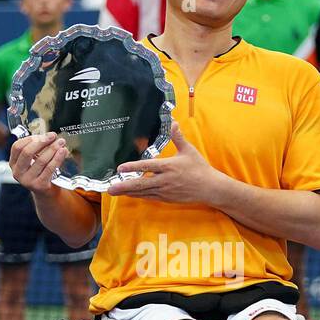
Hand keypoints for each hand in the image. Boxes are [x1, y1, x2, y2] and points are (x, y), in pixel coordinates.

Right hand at [8, 130, 67, 194]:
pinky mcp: (39, 185)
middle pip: (27, 152)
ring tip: (61, 142)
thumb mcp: (33, 160)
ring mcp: (28, 180)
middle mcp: (18, 172)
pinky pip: (50, 168)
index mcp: (13, 163)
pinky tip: (63, 152)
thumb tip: (49, 136)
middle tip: (53, 136)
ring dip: (52, 148)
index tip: (43, 134)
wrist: (46, 192)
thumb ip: (37, 148)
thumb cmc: (40, 172)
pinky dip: (57, 158)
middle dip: (42, 141)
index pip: (17, 147)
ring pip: (41, 160)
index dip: (31, 138)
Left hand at [108, 121, 222, 203]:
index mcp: (169, 166)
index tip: (120, 168)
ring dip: (128, 192)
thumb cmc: (199, 168)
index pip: (147, 167)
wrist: (209, 188)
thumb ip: (177, 137)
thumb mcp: (188, 150)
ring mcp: (164, 191)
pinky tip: (129, 194)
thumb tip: (173, 121)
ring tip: (114, 191)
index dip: (133, 167)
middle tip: (110, 188)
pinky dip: (138, 195)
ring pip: (142, 192)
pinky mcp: (166, 198)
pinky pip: (149, 196)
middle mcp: (164, 180)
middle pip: (141, 184)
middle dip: (124, 186)